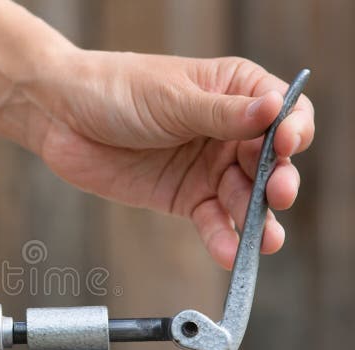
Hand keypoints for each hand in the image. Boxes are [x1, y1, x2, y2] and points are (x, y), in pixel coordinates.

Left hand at [34, 52, 314, 268]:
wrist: (61, 118)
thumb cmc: (116, 91)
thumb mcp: (171, 99)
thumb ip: (221, 113)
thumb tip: (275, 110)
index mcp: (233, 91)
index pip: (284, 111)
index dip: (293, 129)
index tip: (287, 144)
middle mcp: (227, 131)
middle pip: (271, 161)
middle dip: (278, 180)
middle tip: (278, 194)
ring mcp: (207, 167)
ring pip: (244, 198)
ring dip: (257, 219)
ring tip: (264, 240)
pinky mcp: (183, 198)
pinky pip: (212, 221)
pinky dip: (222, 238)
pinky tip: (231, 253)